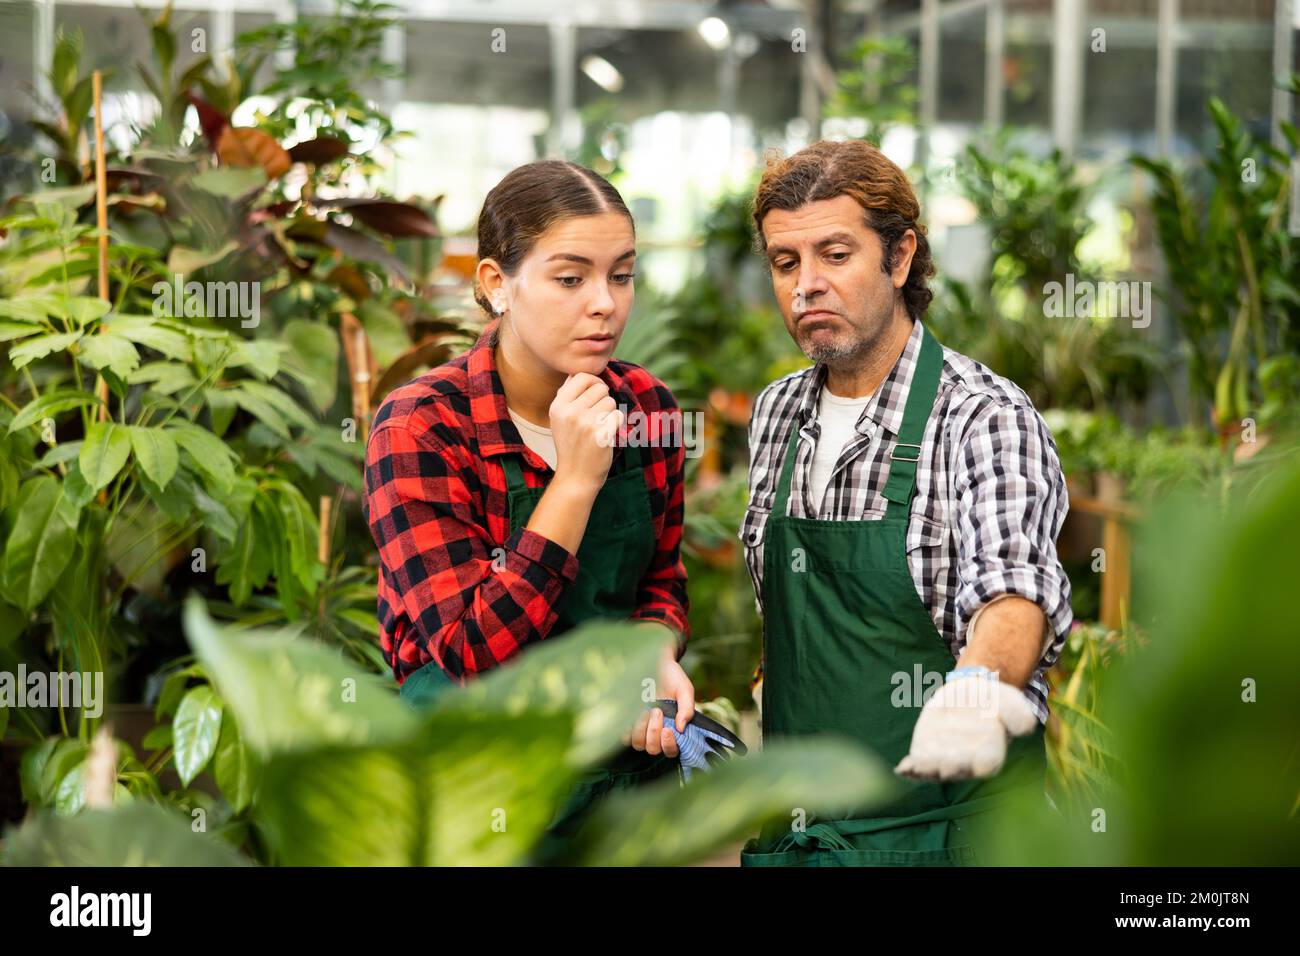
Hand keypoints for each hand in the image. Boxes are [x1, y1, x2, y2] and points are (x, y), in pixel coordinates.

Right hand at [549, 372, 621, 491]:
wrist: (575, 477)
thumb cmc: (571, 446)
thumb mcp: (559, 419)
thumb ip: (567, 396)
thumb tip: (577, 374)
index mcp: (557, 406)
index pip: (581, 376)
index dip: (593, 381)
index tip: (596, 392)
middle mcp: (569, 412)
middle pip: (599, 388)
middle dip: (603, 399)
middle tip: (597, 416)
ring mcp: (585, 423)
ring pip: (610, 401)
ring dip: (609, 413)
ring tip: (599, 427)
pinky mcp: (600, 434)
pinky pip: (617, 415)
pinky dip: (615, 424)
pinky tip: (605, 435)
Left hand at [627, 641, 694, 757]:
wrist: (654, 661)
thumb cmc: (671, 676)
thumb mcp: (684, 689)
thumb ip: (687, 708)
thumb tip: (681, 728)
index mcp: (673, 728)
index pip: (671, 750)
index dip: (669, 745)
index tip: (669, 729)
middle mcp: (657, 732)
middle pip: (653, 749)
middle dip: (654, 733)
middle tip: (657, 711)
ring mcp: (641, 728)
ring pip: (638, 744)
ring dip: (642, 730)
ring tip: (645, 711)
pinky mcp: (627, 721)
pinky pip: (624, 735)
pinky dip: (628, 728)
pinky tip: (634, 712)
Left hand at [894, 673, 1037, 781]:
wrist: (967, 695)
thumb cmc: (991, 700)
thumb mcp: (1006, 699)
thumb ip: (1016, 711)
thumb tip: (1027, 725)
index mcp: (990, 750)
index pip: (989, 760)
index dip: (986, 761)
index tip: (984, 764)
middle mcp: (967, 760)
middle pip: (960, 767)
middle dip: (953, 766)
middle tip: (946, 767)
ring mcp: (945, 759)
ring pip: (936, 768)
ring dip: (927, 769)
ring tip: (918, 768)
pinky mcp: (926, 753)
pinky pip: (917, 764)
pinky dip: (910, 768)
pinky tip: (902, 769)